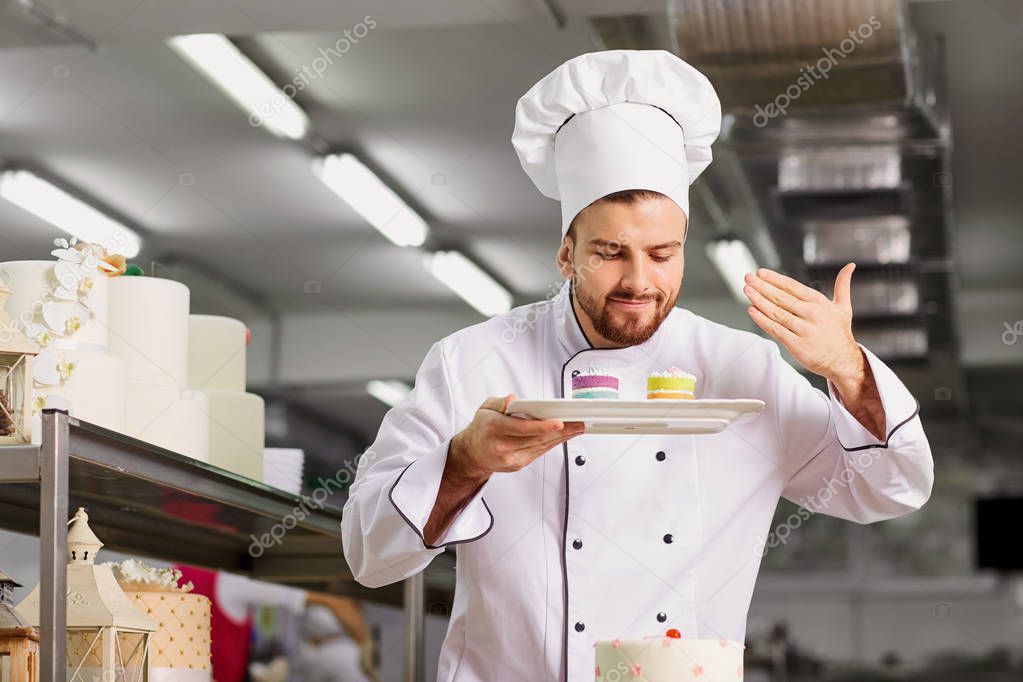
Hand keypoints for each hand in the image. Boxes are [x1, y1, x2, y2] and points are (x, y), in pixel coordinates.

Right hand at [448, 394, 584, 481]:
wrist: (472, 454)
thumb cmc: (482, 428)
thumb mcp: (485, 408)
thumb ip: (499, 402)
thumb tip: (513, 400)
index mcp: (494, 428)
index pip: (522, 428)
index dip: (543, 426)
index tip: (559, 422)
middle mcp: (502, 445)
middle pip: (537, 438)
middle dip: (561, 431)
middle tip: (578, 422)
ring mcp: (511, 458)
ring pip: (542, 446)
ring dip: (562, 437)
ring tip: (577, 428)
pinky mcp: (518, 465)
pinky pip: (540, 452)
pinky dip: (553, 443)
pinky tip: (564, 436)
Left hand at [743, 263, 863, 382]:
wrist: (844, 361)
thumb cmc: (840, 333)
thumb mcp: (844, 307)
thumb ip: (843, 286)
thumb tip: (850, 265)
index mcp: (820, 303)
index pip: (793, 287)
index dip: (775, 279)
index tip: (760, 272)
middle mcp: (812, 314)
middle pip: (782, 298)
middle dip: (762, 286)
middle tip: (747, 277)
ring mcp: (804, 330)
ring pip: (777, 313)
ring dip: (759, 300)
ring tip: (746, 290)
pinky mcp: (797, 345)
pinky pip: (776, 330)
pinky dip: (763, 320)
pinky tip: (752, 311)